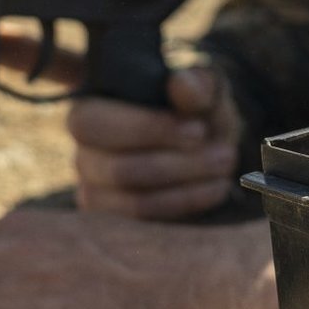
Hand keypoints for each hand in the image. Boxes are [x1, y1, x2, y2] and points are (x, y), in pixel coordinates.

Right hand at [67, 66, 242, 218]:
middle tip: (224, 154)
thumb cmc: (195, 112)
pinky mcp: (117, 224)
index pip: (92, 124)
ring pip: (135, 202)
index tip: (197, 130)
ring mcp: (96, 194)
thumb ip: (195, 84)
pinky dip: (187, 205)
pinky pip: (148, 224)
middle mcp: (84, 156)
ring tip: (224, 169)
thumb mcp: (203, 90)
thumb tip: (180, 85)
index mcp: (88, 113)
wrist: (206, 148)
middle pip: (117, 169)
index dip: (145, 129)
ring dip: (188, 187)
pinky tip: (215, 188)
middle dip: (177, 165)